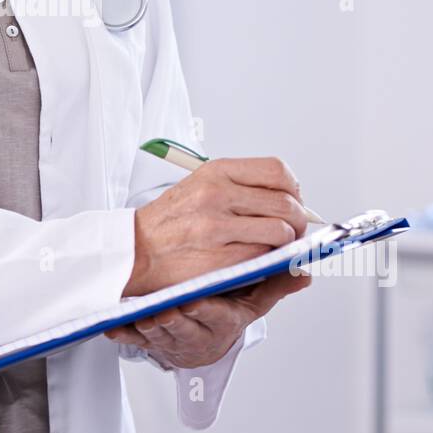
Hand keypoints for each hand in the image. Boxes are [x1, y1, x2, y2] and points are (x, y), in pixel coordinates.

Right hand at [105, 155, 311, 366]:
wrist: (134, 251)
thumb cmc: (169, 222)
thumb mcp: (200, 186)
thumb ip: (240, 188)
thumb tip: (288, 198)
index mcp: (216, 172)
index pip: (277, 171)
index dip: (294, 189)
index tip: (293, 201)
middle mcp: (217, 194)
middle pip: (286, 203)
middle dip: (298, 221)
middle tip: (292, 232)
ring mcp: (217, 226)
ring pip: (281, 231)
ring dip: (286, 244)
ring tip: (275, 248)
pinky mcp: (219, 257)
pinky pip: (264, 257)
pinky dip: (268, 261)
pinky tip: (257, 260)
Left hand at [105, 268, 310, 366]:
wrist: (195, 337)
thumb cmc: (223, 312)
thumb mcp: (251, 301)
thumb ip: (274, 284)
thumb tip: (304, 273)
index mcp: (222, 322)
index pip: (215, 318)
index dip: (203, 312)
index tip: (194, 302)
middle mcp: (195, 333)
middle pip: (182, 328)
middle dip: (171, 321)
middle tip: (161, 309)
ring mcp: (168, 337)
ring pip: (155, 333)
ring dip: (146, 325)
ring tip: (139, 311)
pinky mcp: (144, 338)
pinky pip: (130, 338)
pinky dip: (122, 333)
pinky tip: (112, 327)